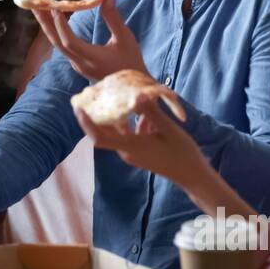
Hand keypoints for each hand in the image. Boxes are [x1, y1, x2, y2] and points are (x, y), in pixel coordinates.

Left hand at [32, 0, 148, 81]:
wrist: (130, 88)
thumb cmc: (131, 62)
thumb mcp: (125, 39)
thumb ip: (113, 19)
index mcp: (92, 58)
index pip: (70, 42)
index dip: (61, 26)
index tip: (56, 8)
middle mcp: (80, 64)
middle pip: (57, 43)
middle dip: (45, 23)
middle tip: (35, 4)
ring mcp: (77, 65)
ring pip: (58, 45)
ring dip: (49, 27)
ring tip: (39, 9)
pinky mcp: (78, 64)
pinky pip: (63, 47)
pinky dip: (57, 32)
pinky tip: (53, 21)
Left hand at [74, 93, 209, 193]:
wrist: (191, 174)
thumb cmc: (181, 152)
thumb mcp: (168, 129)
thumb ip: (150, 112)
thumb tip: (136, 96)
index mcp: (130, 146)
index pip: (99, 137)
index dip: (86, 124)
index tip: (78, 108)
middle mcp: (126, 150)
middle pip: (104, 132)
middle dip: (95, 115)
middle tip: (92, 94)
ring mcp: (132, 152)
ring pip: (116, 131)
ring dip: (114, 116)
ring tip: (113, 95)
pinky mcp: (138, 151)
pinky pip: (128, 134)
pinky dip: (130, 122)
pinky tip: (142, 110)